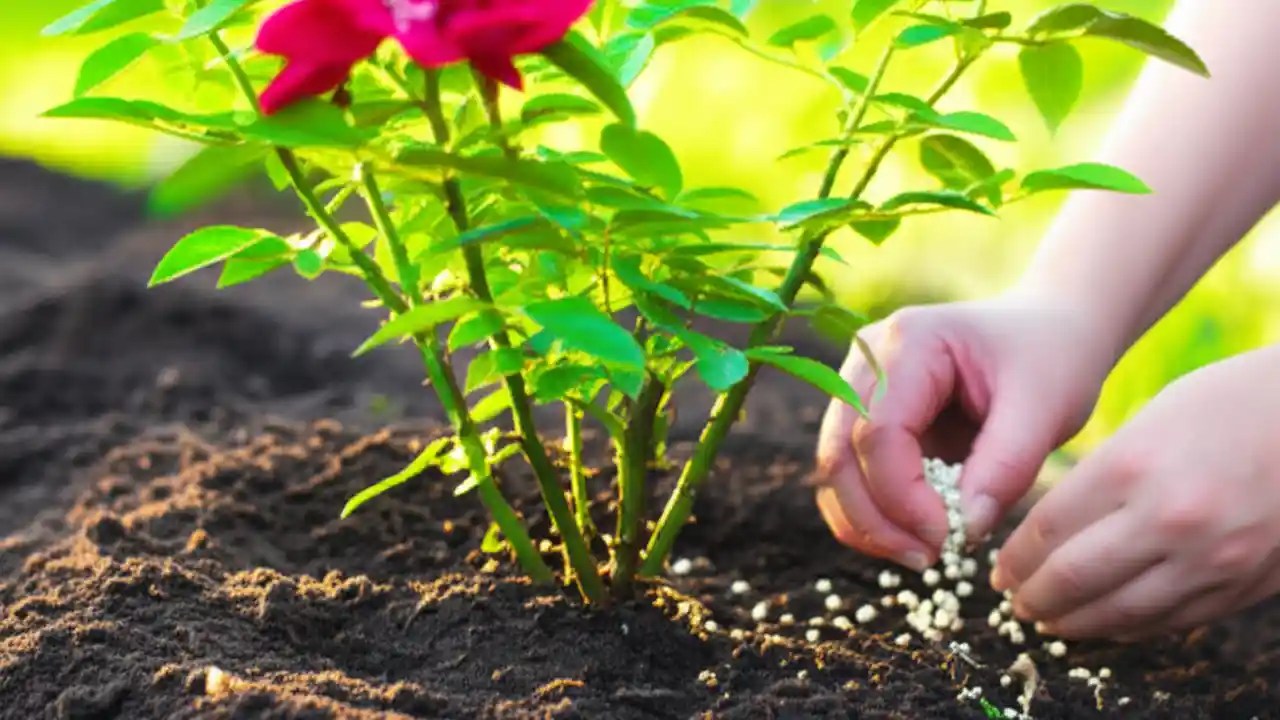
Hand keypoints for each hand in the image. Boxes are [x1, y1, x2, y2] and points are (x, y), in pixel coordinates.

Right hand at [814, 294, 1112, 570]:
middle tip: (925, 560)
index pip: (879, 431)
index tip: (948, 538)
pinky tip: (911, 538)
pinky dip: (872, 515)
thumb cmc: (1052, 360)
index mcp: (908, 342)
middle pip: (839, 452)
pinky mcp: (866, 416)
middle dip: (874, 518)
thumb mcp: (1045, 409)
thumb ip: (1005, 467)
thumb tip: (965, 531)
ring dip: (866, 523)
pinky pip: (851, 475)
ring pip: (834, 469)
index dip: (903, 496)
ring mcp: (858, 386)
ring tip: (920, 557)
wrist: (1051, 331)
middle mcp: (867, 360)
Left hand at [994, 346, 1279, 638]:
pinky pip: (1170, 621)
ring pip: (1120, 612)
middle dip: (1033, 596)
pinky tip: (1105, 623)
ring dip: (1074, 623)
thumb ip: (1103, 476)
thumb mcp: (1152, 421)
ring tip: (1049, 620)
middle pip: (1074, 577)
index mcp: (1132, 466)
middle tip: (1014, 602)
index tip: (999, 569)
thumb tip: (1052, 531)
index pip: (1048, 529)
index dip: (1016, 557)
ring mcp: (1210, 559)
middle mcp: (1169, 519)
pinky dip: (1128, 628)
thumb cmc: (1231, 404)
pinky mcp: (1243, 585)